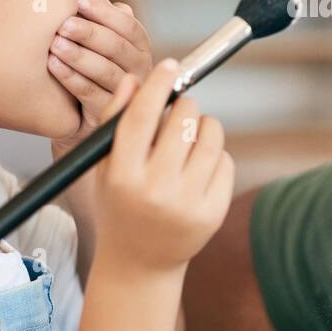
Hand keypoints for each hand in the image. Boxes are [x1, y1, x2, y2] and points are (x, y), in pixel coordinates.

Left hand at [49, 0, 153, 157]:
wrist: (76, 123)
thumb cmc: (84, 75)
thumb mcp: (91, 43)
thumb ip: (93, 17)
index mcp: (138, 48)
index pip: (129, 26)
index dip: (105, 13)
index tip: (80, 0)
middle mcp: (139, 71)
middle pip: (118, 47)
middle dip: (90, 33)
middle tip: (64, 22)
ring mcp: (127, 95)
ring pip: (106, 71)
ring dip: (79, 55)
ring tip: (54, 44)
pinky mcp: (109, 116)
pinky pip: (91, 95)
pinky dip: (71, 79)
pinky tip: (53, 66)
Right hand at [92, 60, 234, 273]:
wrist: (139, 263)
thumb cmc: (120, 205)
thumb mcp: (105, 167)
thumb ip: (115, 121)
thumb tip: (136, 78)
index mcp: (123, 175)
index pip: (142, 116)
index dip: (158, 85)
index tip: (170, 66)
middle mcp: (156, 190)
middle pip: (183, 118)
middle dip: (182, 106)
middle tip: (175, 115)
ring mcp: (188, 203)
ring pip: (211, 134)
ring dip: (202, 126)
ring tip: (187, 141)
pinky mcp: (214, 213)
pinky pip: (226, 160)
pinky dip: (215, 156)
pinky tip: (197, 171)